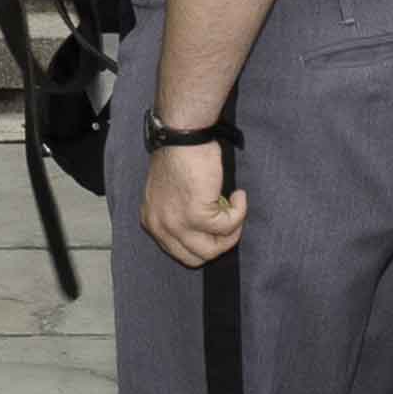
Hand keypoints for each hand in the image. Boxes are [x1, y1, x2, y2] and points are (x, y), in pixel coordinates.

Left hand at [144, 133, 245, 265]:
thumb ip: (179, 214)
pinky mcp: (197, 215)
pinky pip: (228, 226)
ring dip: (232, 232)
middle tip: (231, 223)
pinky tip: (239, 196)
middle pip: (196, 258)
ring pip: (212, 249)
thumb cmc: (180, 156)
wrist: (182, 135)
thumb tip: (204, 229)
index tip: (217, 229)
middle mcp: (161, 227)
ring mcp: (178, 223)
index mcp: (152, 222)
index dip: (203, 244)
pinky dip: (240, 212)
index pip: (179, 252)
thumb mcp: (169, 193)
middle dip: (219, 244)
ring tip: (236, 209)